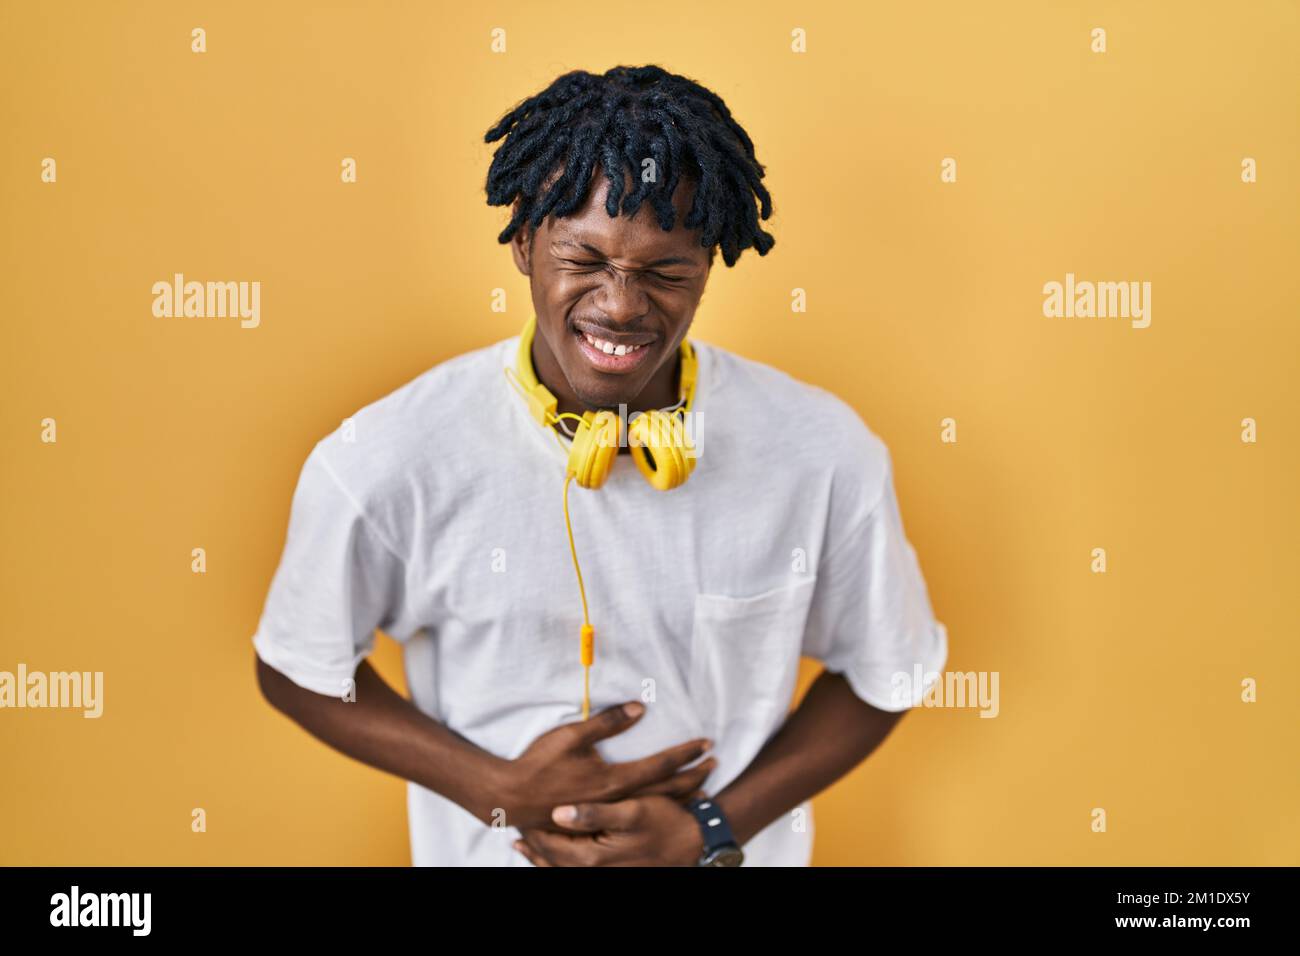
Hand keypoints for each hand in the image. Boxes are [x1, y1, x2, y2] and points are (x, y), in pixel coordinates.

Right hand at [496, 701, 713, 831]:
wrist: (511, 797)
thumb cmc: (540, 764)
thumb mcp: (572, 736)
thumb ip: (608, 722)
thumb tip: (640, 707)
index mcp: (614, 781)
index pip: (660, 766)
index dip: (685, 753)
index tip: (706, 743)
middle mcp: (617, 801)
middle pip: (666, 791)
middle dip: (693, 777)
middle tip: (714, 765)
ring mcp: (609, 814)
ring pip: (655, 808)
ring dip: (681, 796)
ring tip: (701, 790)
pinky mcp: (599, 819)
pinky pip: (639, 817)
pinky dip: (659, 810)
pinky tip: (666, 807)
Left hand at [513, 795, 704, 866]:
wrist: (694, 843)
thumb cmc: (663, 822)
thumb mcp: (631, 811)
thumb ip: (594, 813)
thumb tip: (559, 812)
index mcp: (592, 857)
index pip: (549, 845)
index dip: (531, 828)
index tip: (516, 813)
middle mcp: (593, 872)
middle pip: (550, 860)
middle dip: (532, 842)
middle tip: (513, 825)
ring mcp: (602, 875)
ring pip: (560, 869)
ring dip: (541, 856)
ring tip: (521, 843)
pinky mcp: (611, 872)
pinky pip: (575, 871)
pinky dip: (559, 863)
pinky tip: (552, 856)